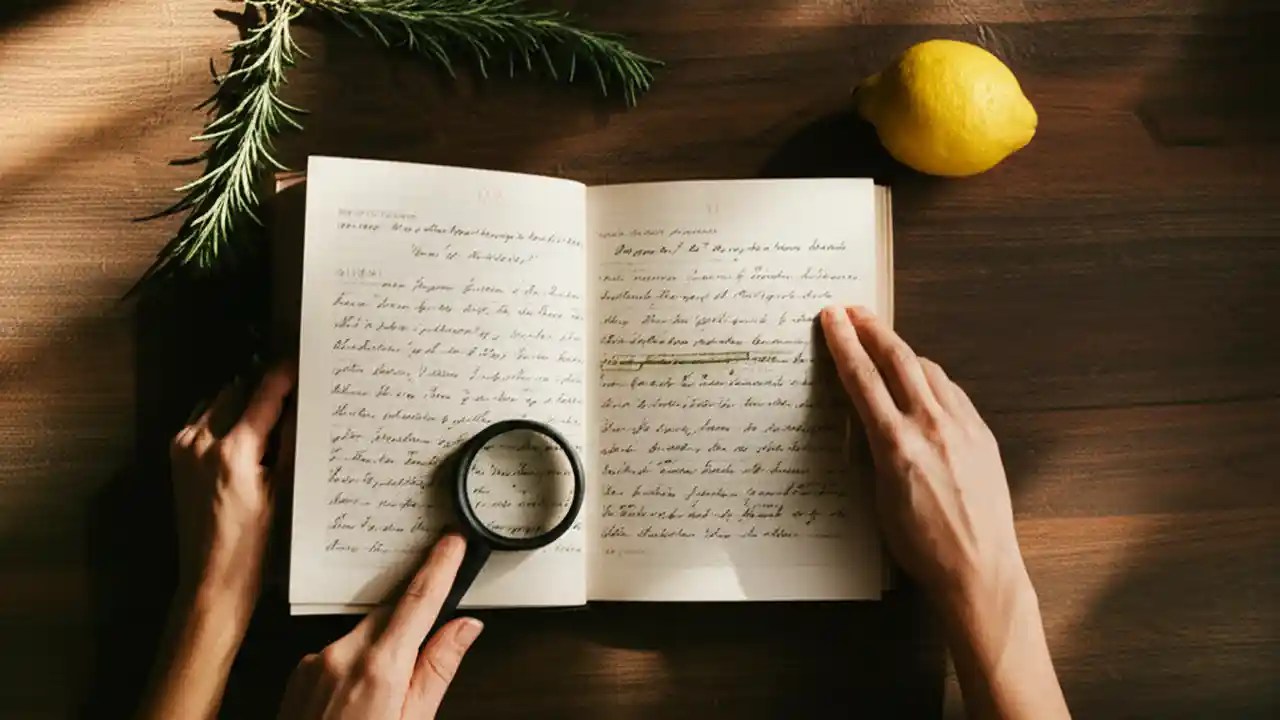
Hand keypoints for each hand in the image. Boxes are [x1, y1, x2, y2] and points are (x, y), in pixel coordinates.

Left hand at [169, 361, 296, 618]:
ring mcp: (184, 447)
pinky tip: (245, 431)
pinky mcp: (177, 456)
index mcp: (234, 451)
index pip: (264, 394)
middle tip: (292, 388)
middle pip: (237, 389)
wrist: (212, 578)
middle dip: (264, 385)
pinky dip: (223, 415)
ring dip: (242, 399)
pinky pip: (202, 419)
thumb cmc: (256, 543)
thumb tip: (301, 405)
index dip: (285, 373)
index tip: (304, 359)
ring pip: (217, 401)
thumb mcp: (284, 490)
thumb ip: (290, 442)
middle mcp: (202, 441)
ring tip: (271, 410)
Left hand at [277, 534, 483, 719]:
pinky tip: (359, 693)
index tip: (452, 542)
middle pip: (389, 613)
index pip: (418, 602)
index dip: (439, 567)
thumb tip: (465, 628)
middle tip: (436, 616)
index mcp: (379, 668)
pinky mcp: (300, 671)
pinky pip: (338, 650)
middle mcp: (342, 655)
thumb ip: (437, 670)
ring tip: (389, 688)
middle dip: (412, 611)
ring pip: (363, 631)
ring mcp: (316, 661)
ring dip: (383, 643)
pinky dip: (356, 659)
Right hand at [820, 306, 1024, 599]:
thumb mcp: (878, 498)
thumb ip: (872, 450)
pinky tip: (922, 382)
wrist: (979, 569)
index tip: (831, 317)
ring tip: (883, 342)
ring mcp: (963, 427)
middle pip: (898, 359)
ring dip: (902, 351)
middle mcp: (931, 426)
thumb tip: (864, 418)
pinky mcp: (983, 435)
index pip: (862, 379)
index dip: (843, 343)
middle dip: (872, 329)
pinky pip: (953, 392)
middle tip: (853, 310)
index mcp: (896, 444)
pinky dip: (931, 379)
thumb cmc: (921, 546)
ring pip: (929, 370)